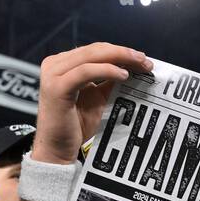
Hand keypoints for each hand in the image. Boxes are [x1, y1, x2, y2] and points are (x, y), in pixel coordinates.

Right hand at [32, 43, 152, 164]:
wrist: (58, 151)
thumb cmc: (77, 127)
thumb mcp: (98, 99)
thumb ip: (109, 81)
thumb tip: (132, 68)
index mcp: (63, 64)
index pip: (95, 51)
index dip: (120, 52)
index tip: (142, 60)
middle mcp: (55, 64)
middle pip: (95, 50)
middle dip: (123, 53)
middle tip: (145, 61)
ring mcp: (53, 74)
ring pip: (91, 56)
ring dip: (119, 58)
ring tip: (140, 66)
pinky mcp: (57, 87)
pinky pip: (85, 72)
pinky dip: (106, 70)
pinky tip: (123, 75)